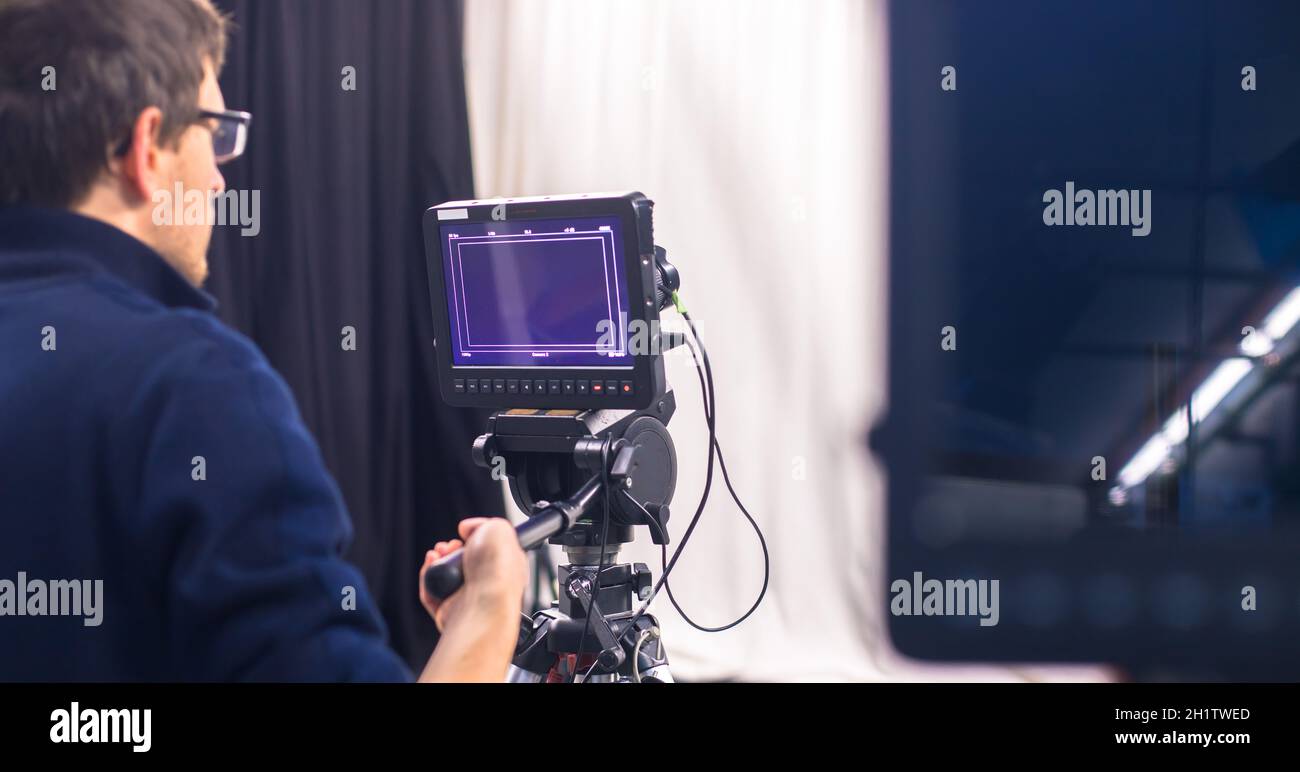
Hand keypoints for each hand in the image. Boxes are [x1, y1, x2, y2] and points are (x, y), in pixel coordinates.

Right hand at [419, 517, 526, 633]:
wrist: (483, 600)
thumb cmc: (496, 569)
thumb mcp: (498, 528)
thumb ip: (482, 524)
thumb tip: (467, 529)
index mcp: (506, 569)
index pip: (490, 552)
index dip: (474, 539)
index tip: (465, 532)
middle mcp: (488, 587)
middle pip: (464, 564)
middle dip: (452, 550)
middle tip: (449, 545)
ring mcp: (469, 601)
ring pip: (447, 579)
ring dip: (438, 562)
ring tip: (437, 553)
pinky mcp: (450, 614)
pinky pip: (432, 595)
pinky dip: (427, 578)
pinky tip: (430, 564)